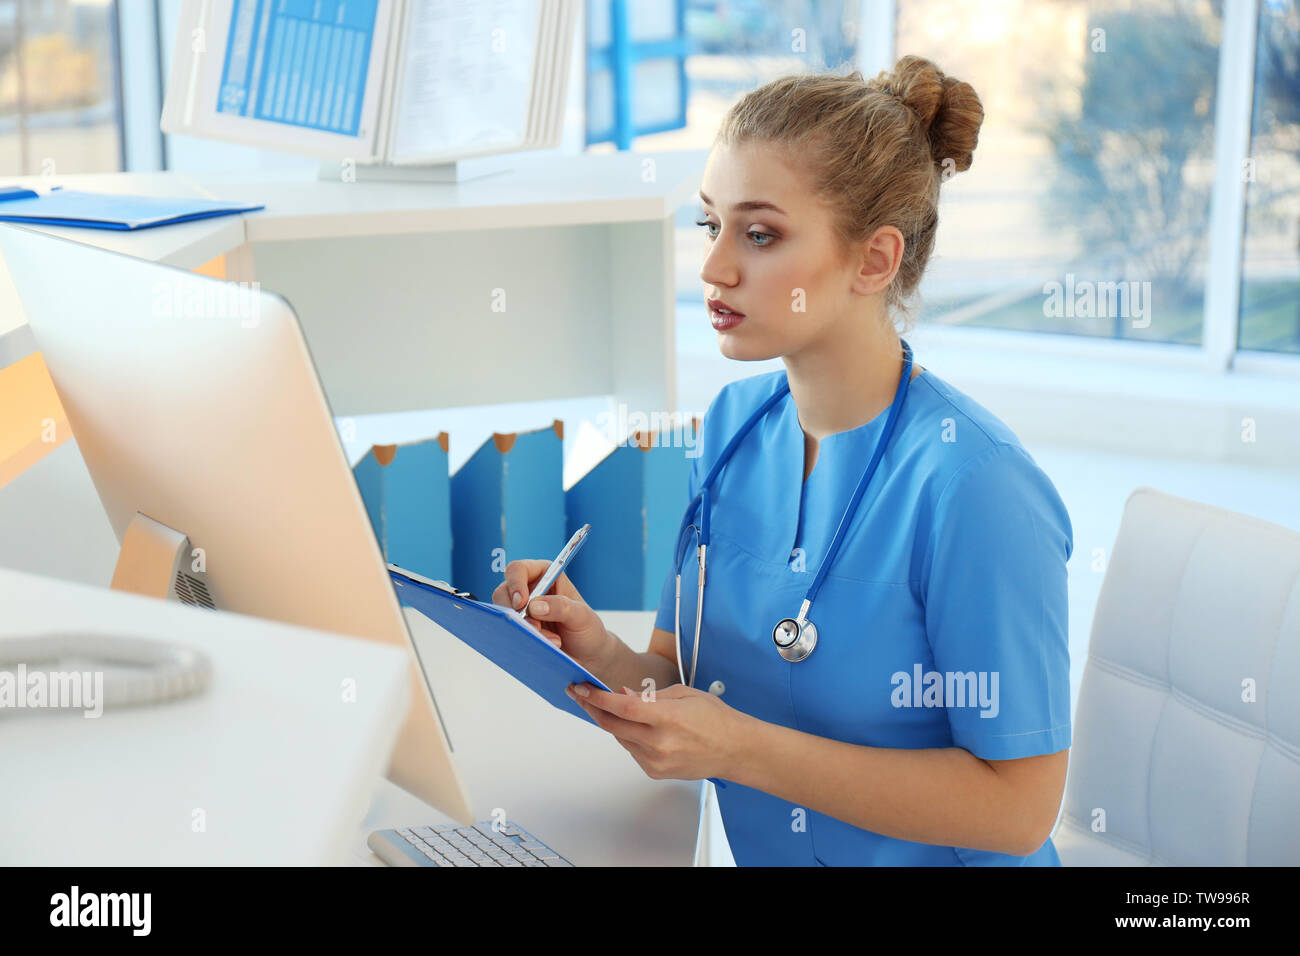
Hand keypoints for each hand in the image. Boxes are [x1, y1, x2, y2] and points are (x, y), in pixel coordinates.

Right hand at [491, 559, 612, 670]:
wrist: (588, 656)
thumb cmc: (587, 629)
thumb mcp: (582, 616)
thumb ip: (561, 607)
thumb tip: (534, 606)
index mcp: (545, 575)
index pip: (518, 570)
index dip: (515, 584)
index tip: (521, 603)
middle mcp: (529, 590)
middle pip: (503, 593)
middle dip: (517, 613)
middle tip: (536, 629)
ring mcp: (521, 612)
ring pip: (504, 615)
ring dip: (523, 630)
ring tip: (550, 642)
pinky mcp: (518, 630)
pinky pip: (508, 633)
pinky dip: (520, 641)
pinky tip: (538, 648)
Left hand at [564, 681, 747, 781]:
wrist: (735, 750)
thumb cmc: (715, 719)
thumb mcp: (684, 694)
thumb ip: (650, 695)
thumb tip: (621, 694)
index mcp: (667, 718)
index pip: (622, 707)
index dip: (597, 697)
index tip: (581, 688)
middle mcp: (659, 743)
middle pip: (612, 725)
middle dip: (593, 708)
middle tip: (582, 695)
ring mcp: (655, 761)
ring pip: (620, 738)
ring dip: (613, 722)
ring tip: (614, 707)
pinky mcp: (655, 772)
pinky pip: (632, 750)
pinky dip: (629, 736)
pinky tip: (639, 727)